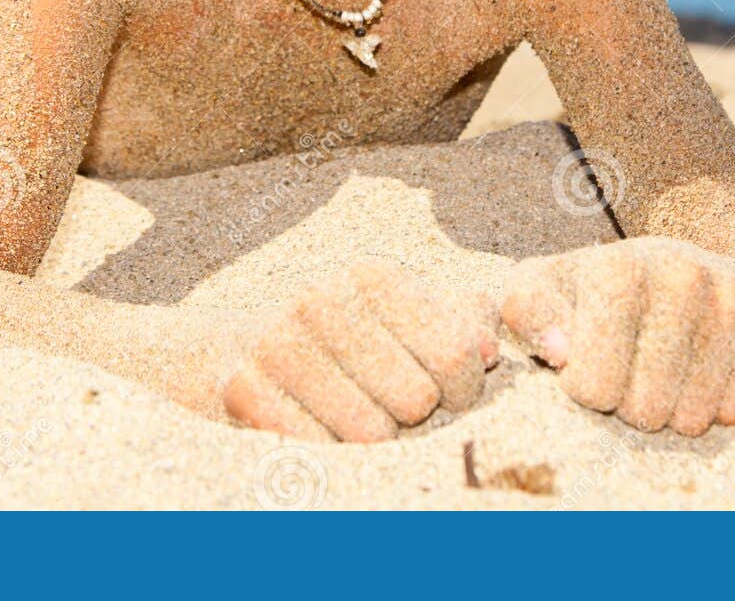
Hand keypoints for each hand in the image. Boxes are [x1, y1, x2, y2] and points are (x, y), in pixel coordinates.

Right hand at [221, 259, 498, 442]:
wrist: (249, 351)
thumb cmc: (356, 338)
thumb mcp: (414, 316)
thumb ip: (466, 322)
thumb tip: (490, 350)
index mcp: (374, 276)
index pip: (456, 353)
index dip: (463, 389)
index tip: (447, 393)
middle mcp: (324, 299)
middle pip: (416, 398)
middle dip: (417, 418)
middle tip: (397, 409)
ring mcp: (279, 342)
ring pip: (370, 433)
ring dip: (376, 443)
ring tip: (360, 418)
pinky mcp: (244, 389)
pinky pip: (319, 453)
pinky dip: (332, 458)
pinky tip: (323, 433)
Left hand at [501, 238, 734, 434]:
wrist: (659, 262)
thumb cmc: (585, 291)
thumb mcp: (536, 293)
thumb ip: (531, 316)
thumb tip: (561, 350)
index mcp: (619, 268)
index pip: (595, 386)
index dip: (582, 388)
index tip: (582, 360)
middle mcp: (681, 274)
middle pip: (646, 407)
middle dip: (627, 403)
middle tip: (626, 369)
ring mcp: (729, 296)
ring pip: (693, 416)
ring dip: (670, 410)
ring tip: (657, 371)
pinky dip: (713, 407)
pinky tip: (695, 373)